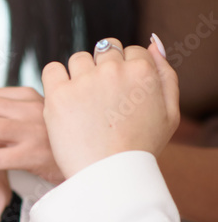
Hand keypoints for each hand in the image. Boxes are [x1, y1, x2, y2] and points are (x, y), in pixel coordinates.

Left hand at [41, 38, 179, 177]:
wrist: (110, 177)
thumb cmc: (141, 150)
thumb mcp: (170, 114)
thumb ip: (166, 75)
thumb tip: (154, 44)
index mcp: (142, 72)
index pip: (131, 51)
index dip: (125, 72)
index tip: (119, 95)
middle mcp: (114, 69)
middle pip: (105, 51)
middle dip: (103, 71)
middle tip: (100, 103)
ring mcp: (85, 80)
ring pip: (79, 60)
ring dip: (79, 76)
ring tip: (82, 106)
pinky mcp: (59, 94)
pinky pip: (51, 70)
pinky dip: (55, 80)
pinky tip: (62, 100)